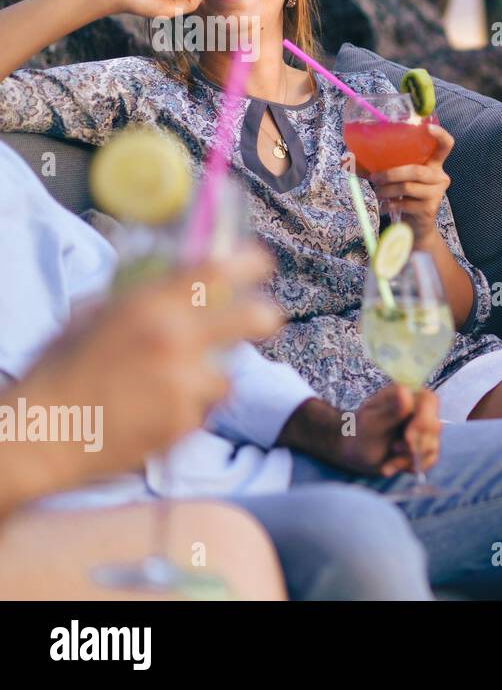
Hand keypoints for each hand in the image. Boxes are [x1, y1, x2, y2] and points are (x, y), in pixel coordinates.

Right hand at [15, 245, 282, 484]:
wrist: (42, 434)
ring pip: (226, 374)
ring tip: (166, 386)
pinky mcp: (185, 423)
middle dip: (263, 316)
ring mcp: (185, 384)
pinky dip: (188, 409)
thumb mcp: (92, 316)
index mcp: (149, 306)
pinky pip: (204, 409)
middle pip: (255, 318)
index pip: (218, 270)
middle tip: (263, 318)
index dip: (249, 263)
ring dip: (208, 378)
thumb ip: (139, 296)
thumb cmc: (59, 371)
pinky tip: (152, 411)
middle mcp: (175, 340)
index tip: (261, 264)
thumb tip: (177, 277)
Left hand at [336, 384, 441, 477]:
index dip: (423, 420)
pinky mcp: (424, 445)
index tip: (408, 438)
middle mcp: (417, 409)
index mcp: (404, 395)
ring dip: (408, 459)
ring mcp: (423, 428)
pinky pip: (429, 459)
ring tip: (386, 463)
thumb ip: (390, 411)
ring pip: (432, 445)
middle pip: (434, 425)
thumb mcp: (370, 424)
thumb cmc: (358, 434)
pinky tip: (391, 466)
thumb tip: (406, 392)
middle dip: (415, 444)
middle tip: (394, 449)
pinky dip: (409, 466)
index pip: (429, 401)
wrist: (354, 453)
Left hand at [355, 124, 454, 249]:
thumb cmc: (404, 196)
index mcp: (434, 163)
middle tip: (374, 178)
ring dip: (386, 190)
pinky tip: (385, 206)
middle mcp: (439, 176)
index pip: (445, 145)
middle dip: (390, 174)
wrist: (415, 226)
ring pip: (407, 187)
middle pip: (415, 170)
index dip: (440, 135)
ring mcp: (436, 193)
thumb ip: (376, 167)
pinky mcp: (429, 209)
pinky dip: (389, 205)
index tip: (427, 127)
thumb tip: (346, 160)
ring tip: (377, 193)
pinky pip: (404, 204)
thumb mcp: (394, 178)